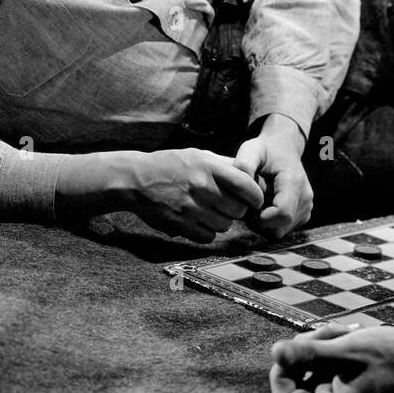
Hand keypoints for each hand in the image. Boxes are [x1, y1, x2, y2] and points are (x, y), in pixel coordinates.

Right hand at [128, 148, 263, 243]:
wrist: (137, 179)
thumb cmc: (171, 165)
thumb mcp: (198, 155)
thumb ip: (224, 164)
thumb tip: (250, 173)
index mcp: (208, 166)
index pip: (245, 185)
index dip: (256, 196)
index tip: (256, 200)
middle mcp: (201, 187)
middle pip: (238, 210)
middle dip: (237, 210)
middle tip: (228, 206)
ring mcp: (190, 208)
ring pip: (224, 226)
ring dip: (222, 222)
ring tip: (211, 212)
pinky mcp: (180, 225)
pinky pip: (208, 237)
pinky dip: (208, 233)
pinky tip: (200, 222)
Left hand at [233, 113, 312, 237]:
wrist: (284, 147)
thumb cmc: (265, 149)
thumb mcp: (250, 150)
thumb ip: (244, 166)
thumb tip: (242, 189)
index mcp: (294, 182)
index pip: (282, 214)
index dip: (261, 216)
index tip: (250, 204)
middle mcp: (305, 198)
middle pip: (280, 227)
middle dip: (260, 220)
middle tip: (252, 202)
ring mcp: (307, 208)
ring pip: (281, 231)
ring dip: (265, 223)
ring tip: (259, 202)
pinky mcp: (304, 214)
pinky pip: (284, 229)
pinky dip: (272, 223)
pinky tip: (267, 205)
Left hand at [269, 324, 393, 392]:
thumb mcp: (354, 350)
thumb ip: (311, 354)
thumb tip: (276, 352)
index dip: (284, 366)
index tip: (294, 345)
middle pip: (304, 380)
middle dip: (314, 350)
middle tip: (335, 331)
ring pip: (322, 374)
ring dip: (330, 349)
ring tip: (351, 333)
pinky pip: (340, 376)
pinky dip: (343, 356)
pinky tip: (358, 340)